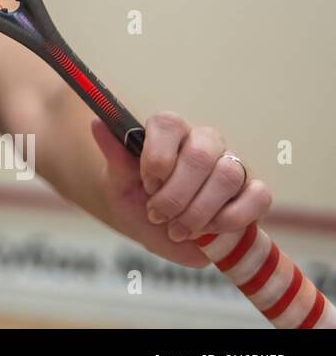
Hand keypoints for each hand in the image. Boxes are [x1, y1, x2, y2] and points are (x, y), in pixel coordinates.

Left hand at [89, 114, 271, 266]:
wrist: (162, 232)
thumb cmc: (139, 202)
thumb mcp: (119, 183)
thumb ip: (114, 155)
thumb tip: (97, 122)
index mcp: (169, 132)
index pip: (168, 125)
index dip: (156, 158)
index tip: (146, 184)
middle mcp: (203, 142)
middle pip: (200, 154)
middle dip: (176, 194)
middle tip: (157, 215)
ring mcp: (231, 164)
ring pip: (228, 175)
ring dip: (200, 210)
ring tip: (178, 230)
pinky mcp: (253, 190)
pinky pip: (259, 196)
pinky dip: (234, 218)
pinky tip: (210, 231)